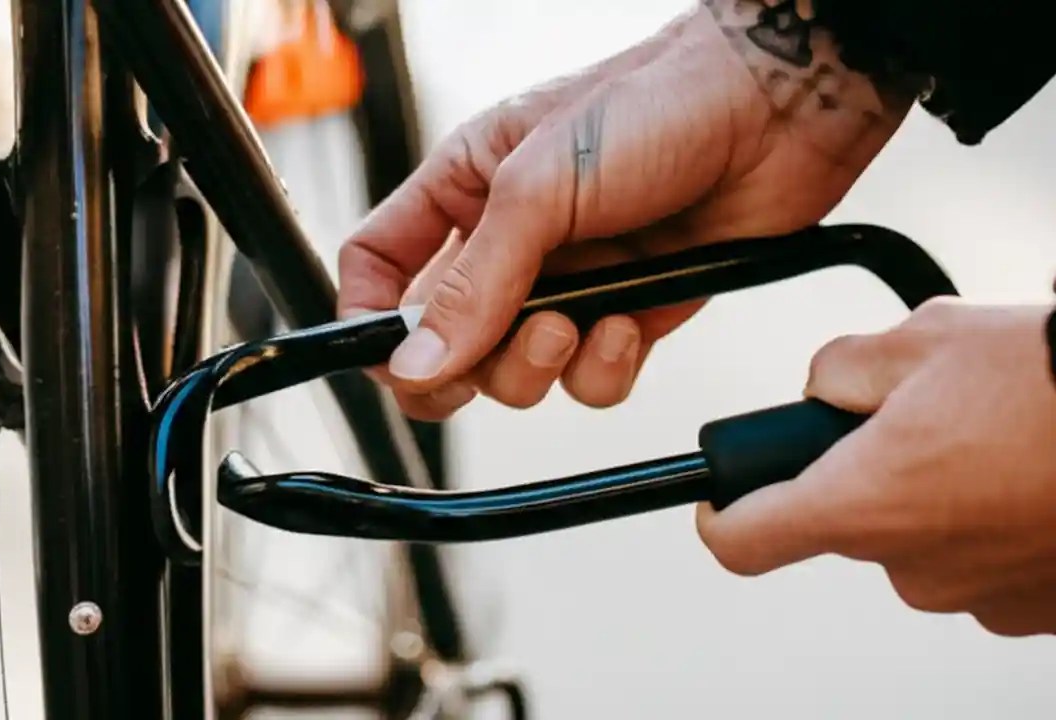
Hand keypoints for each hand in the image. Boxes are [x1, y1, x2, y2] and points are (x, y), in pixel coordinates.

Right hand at [338, 0, 916, 419]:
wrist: (777, 110)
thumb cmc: (654, 106)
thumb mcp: (540, 188)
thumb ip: (474, 282)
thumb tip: (415, 360)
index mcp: (464, 189)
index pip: (379, 266)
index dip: (370, 318)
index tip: (389, 356)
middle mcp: (508, 242)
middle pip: (443, 341)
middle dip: (468, 363)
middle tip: (496, 354)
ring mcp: (567, 282)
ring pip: (516, 371)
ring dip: (542, 365)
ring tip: (580, 321)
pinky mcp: (628, 313)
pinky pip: (589, 377)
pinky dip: (605, 366)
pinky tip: (634, 321)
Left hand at [697, 299, 1055, 636]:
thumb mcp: (925, 339)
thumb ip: (845, 366)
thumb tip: (825, 386)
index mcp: (866, 504)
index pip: (745, 542)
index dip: (723, 516)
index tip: (721, 499)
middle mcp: (914, 566)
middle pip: (847, 521)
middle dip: (866, 469)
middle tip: (918, 421)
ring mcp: (976, 596)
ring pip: (919, 539)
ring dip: (935, 494)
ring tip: (990, 439)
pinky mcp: (1030, 610)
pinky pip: (978, 560)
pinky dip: (986, 522)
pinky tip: (1024, 475)